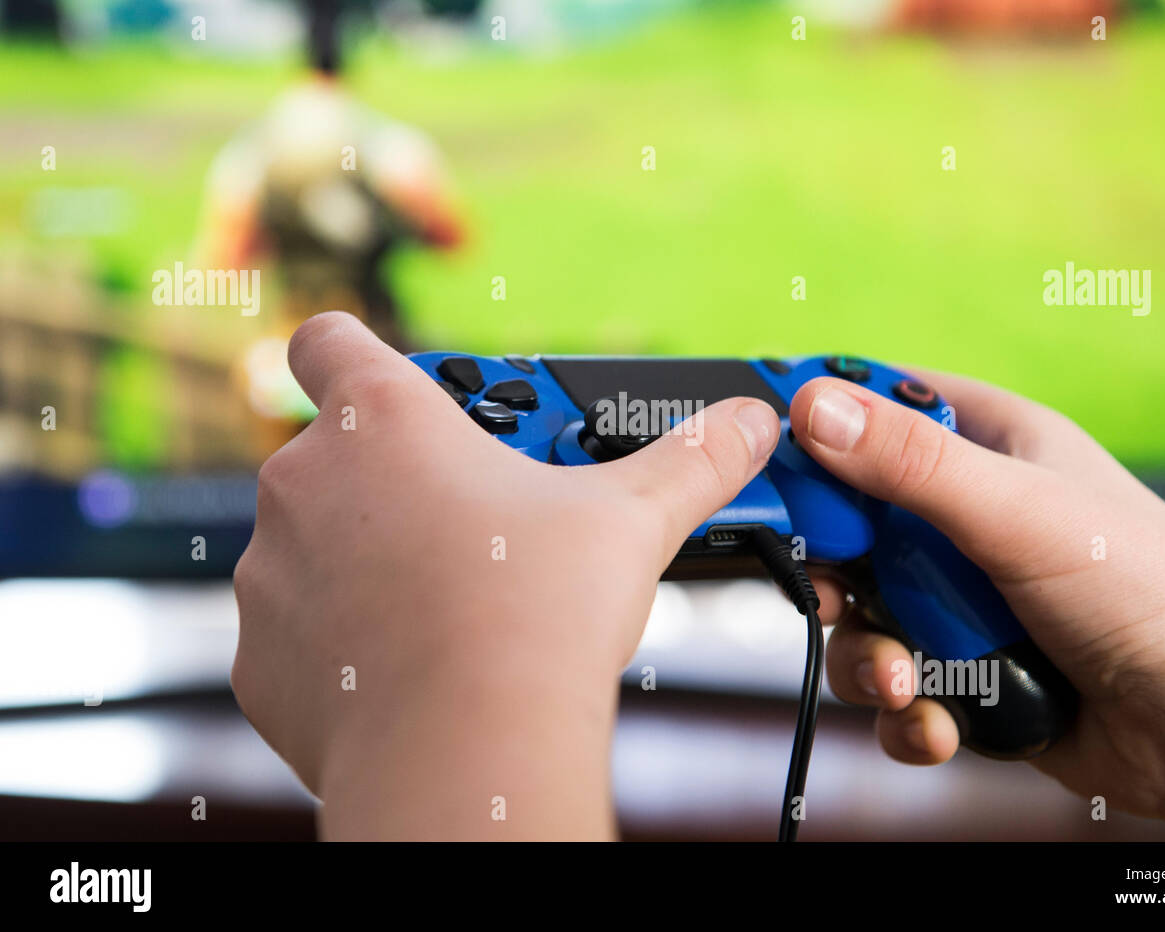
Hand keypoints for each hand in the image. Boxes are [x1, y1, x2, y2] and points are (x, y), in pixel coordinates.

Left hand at [232, 312, 780, 838]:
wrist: (467, 751)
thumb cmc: (534, 615)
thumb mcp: (628, 517)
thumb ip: (689, 460)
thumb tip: (748, 423)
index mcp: (382, 420)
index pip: (330, 343)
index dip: (361, 358)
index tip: (418, 402)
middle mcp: (306, 482)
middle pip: (343, 457)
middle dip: (403, 484)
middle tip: (481, 524)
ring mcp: (271, 573)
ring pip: (316, 546)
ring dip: (369, 563)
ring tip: (452, 603)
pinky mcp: (260, 660)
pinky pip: (298, 633)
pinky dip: (344, 644)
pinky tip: (411, 665)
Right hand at [790, 371, 1164, 839]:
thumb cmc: (1153, 592)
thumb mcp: (1019, 513)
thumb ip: (912, 465)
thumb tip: (813, 409)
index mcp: (988, 446)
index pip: (875, 407)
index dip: (813, 424)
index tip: (762, 458)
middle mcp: (966, 519)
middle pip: (848, 523)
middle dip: (834, 571)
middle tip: (834, 592)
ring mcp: (963, 599)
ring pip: (862, 617)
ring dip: (870, 658)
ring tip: (907, 680)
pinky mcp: (965, 671)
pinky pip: (894, 685)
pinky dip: (906, 710)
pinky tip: (941, 722)